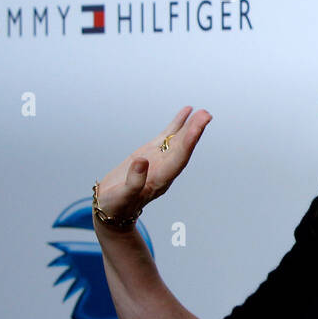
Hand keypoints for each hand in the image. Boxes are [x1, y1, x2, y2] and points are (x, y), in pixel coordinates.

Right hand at [95, 106, 211, 221]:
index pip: (178, 159)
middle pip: (183, 148)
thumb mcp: (122, 197)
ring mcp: (160, 158)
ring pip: (178, 139)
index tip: (197, 129)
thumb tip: (141, 161)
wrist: (112, 207)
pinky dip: (177, 123)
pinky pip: (167, 135)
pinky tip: (187, 111)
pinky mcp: (151, 152)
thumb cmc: (117, 205)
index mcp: (161, 180)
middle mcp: (165, 168)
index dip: (188, 144)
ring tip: (203, 111)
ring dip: (190, 125)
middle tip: (206, 115)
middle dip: (194, 131)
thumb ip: (133, 182)